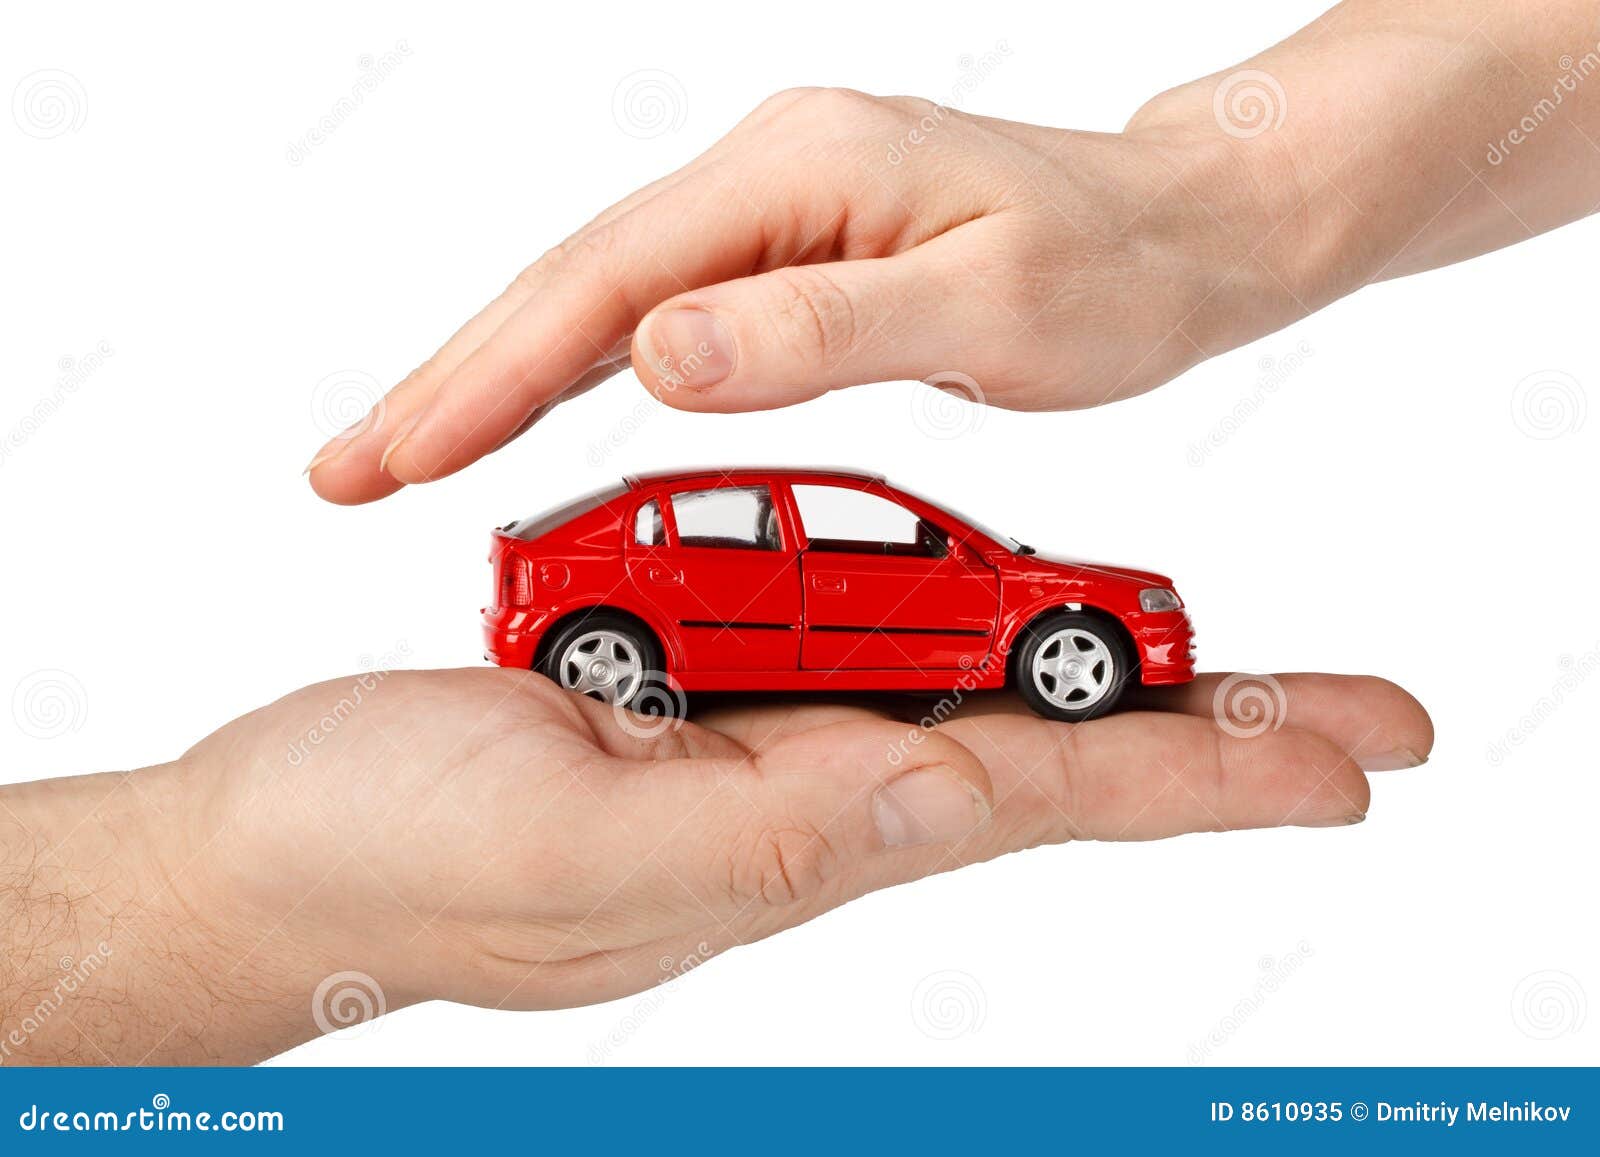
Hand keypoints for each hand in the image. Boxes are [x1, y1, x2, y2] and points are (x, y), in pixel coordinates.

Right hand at [1, 667, 1429, 1062]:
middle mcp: (798, 792)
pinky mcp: (682, 702)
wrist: (271, 860)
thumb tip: (927, 797)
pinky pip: (850, 665)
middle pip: (1044, 754)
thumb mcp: (571, 846)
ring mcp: (745, 750)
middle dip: (1208, 742)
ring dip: (1107, 693)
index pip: (1039, 792)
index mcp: (791, 826)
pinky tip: (1003, 648)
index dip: (1198, 773)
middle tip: (1355, 728)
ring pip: (964, 704)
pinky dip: (956, 648)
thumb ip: (753, 829)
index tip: (1340, 760)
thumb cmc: (392, 859)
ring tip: (1236, 690)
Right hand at [305, 0, 1599, 504]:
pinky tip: (530, 417)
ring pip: (600, 306)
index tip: (394, 454)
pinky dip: (576, 374)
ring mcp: (774, 219)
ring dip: (497, 381)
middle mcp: (765, 184)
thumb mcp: (984, 305)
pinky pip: (658, 320)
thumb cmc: (1111, 268)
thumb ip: (818, 331)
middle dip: (453, 382)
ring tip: (405, 453)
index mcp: (794, 180)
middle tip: (345, 469)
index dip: (485, 374)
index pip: (601, 285)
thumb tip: (650, 356)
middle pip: (569, 288)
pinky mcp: (793, 262)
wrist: (1184, 232)